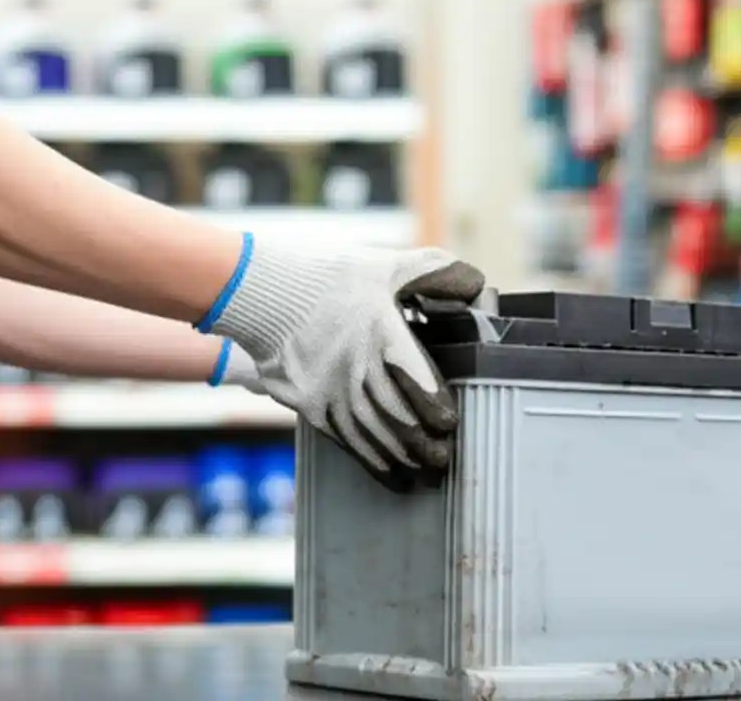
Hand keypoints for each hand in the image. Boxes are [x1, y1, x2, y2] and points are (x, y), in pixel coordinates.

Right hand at [201, 235, 484, 491]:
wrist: (262, 292)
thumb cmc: (332, 277)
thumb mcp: (388, 265)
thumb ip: (436, 273)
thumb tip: (478, 288)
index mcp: (379, 329)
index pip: (412, 375)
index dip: (433, 403)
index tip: (448, 422)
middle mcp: (354, 363)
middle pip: (395, 413)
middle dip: (423, 442)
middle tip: (444, 459)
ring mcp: (328, 386)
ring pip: (371, 432)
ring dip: (400, 457)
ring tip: (425, 473)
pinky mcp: (307, 403)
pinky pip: (343, 438)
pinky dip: (370, 460)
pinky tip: (391, 474)